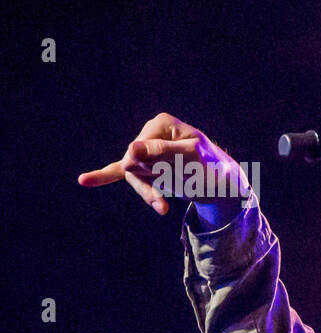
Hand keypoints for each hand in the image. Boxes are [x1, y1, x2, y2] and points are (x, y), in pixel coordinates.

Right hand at [77, 113, 248, 222]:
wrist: (223, 181)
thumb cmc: (211, 165)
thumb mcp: (190, 157)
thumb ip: (162, 152)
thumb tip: (131, 149)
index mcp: (160, 124)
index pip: (139, 150)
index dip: (149, 168)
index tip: (170, 175)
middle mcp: (150, 134)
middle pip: (133, 163)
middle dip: (147, 184)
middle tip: (162, 205)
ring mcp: (146, 151)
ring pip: (132, 175)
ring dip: (146, 193)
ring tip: (162, 209)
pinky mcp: (146, 166)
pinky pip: (120, 171)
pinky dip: (103, 176)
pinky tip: (84, 180)